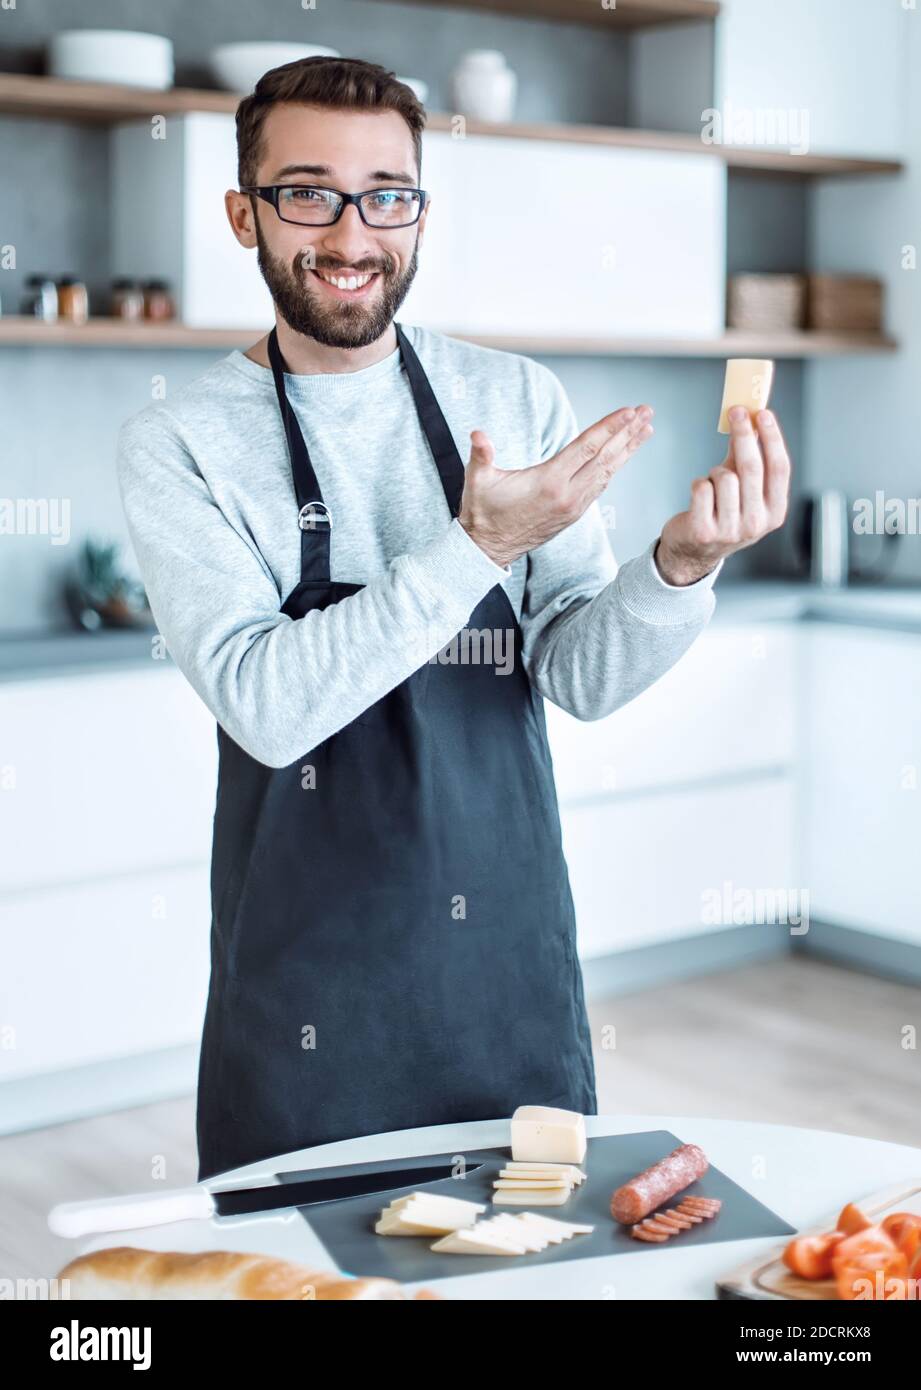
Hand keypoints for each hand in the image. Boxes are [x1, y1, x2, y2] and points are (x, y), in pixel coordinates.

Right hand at [459, 406, 654, 567]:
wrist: (488, 549)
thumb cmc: (482, 513)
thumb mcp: (477, 482)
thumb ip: (480, 456)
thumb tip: (478, 435)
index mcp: (549, 483)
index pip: (586, 448)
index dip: (610, 427)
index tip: (629, 411)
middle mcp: (567, 495)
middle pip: (605, 458)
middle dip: (628, 433)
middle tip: (646, 411)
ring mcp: (573, 507)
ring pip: (607, 473)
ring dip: (627, 449)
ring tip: (645, 429)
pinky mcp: (573, 514)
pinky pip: (600, 487)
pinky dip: (614, 468)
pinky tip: (623, 456)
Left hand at [654, 406, 791, 585]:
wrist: (694, 552)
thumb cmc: (724, 514)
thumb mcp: (745, 491)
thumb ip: (749, 460)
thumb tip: (751, 420)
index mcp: (775, 512)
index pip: (780, 468)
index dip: (772, 438)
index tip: (762, 413)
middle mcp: (757, 524)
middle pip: (752, 467)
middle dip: (743, 434)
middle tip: (736, 411)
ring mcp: (731, 530)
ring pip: (724, 477)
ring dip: (715, 471)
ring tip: (713, 483)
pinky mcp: (704, 531)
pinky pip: (702, 488)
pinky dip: (699, 483)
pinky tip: (700, 495)